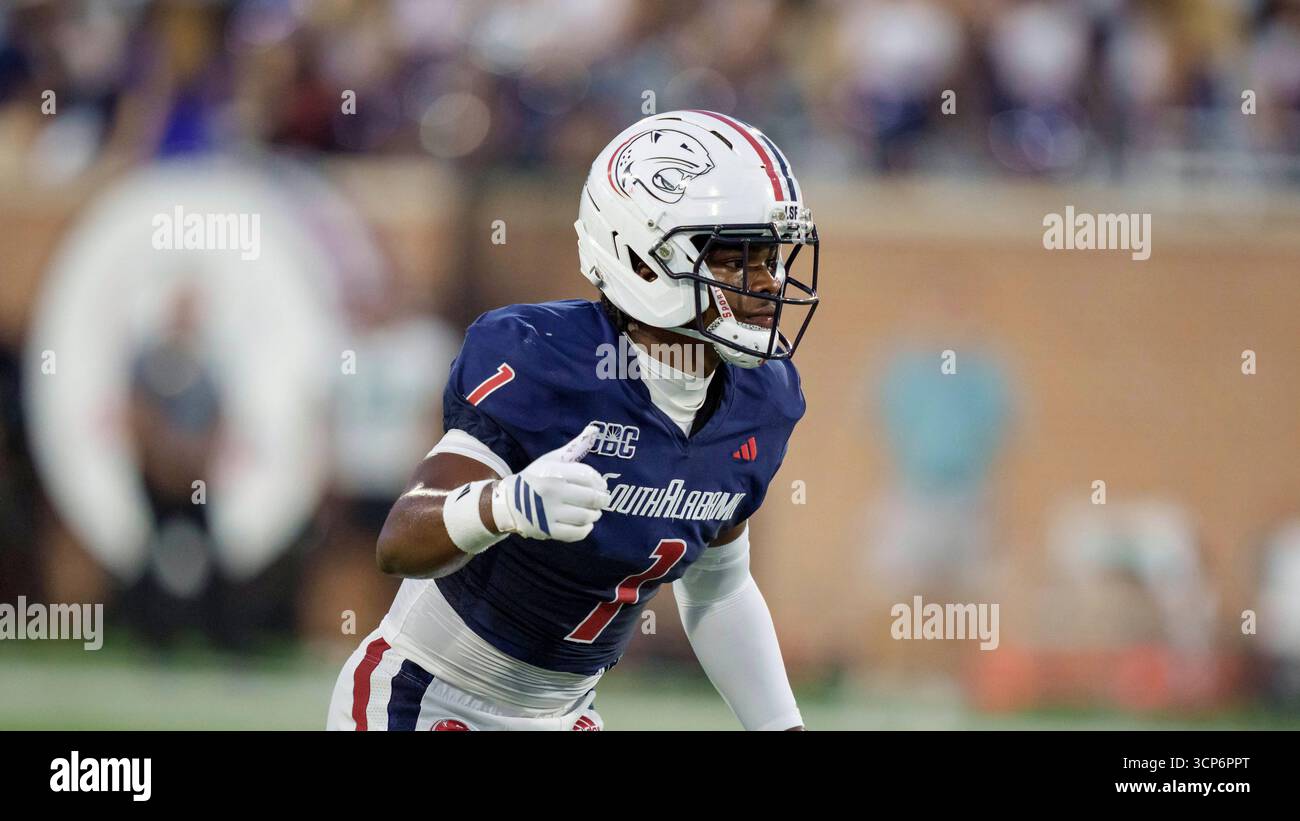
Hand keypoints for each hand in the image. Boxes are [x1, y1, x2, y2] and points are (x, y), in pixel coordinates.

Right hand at [491, 424, 609, 541]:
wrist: (509, 502)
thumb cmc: (536, 477)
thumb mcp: (552, 459)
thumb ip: (574, 447)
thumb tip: (594, 429)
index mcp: (554, 471)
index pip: (588, 476)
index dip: (600, 482)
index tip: (602, 484)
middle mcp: (552, 492)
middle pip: (591, 498)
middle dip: (602, 499)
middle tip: (603, 499)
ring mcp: (549, 513)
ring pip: (586, 516)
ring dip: (595, 514)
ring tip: (595, 511)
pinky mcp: (548, 530)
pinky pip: (576, 533)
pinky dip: (586, 529)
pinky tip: (586, 524)